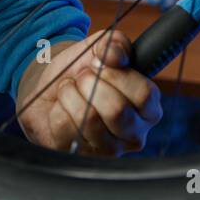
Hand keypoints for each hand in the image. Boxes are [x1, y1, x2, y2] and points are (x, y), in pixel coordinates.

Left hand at [16, 29, 161, 155]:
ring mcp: (108, 150)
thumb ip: (115, 43)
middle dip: (91, 83)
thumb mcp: (100, 48)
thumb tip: (115, 54)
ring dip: (71, 93)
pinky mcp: (80, 157)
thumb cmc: (82, 70)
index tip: (100, 63)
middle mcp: (133, 134)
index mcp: (148, 109)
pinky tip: (60, 106)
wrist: (52, 87)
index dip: (118, 75)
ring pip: (88, 119)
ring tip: (69, 88)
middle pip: (117, 111)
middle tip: (82, 76)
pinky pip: (65, 128)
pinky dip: (57, 108)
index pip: (144, 95)